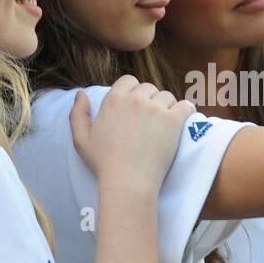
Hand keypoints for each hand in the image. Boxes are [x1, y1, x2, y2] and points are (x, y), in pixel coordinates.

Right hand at [70, 75, 195, 189]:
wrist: (128, 181)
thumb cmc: (104, 163)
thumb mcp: (81, 139)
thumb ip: (78, 114)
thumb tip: (81, 94)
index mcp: (114, 99)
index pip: (129, 80)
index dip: (133, 92)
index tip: (135, 107)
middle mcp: (136, 99)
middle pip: (149, 88)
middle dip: (149, 100)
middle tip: (148, 120)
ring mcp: (156, 109)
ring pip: (167, 96)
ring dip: (166, 106)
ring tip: (163, 124)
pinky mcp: (173, 121)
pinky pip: (185, 105)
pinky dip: (185, 111)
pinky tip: (181, 120)